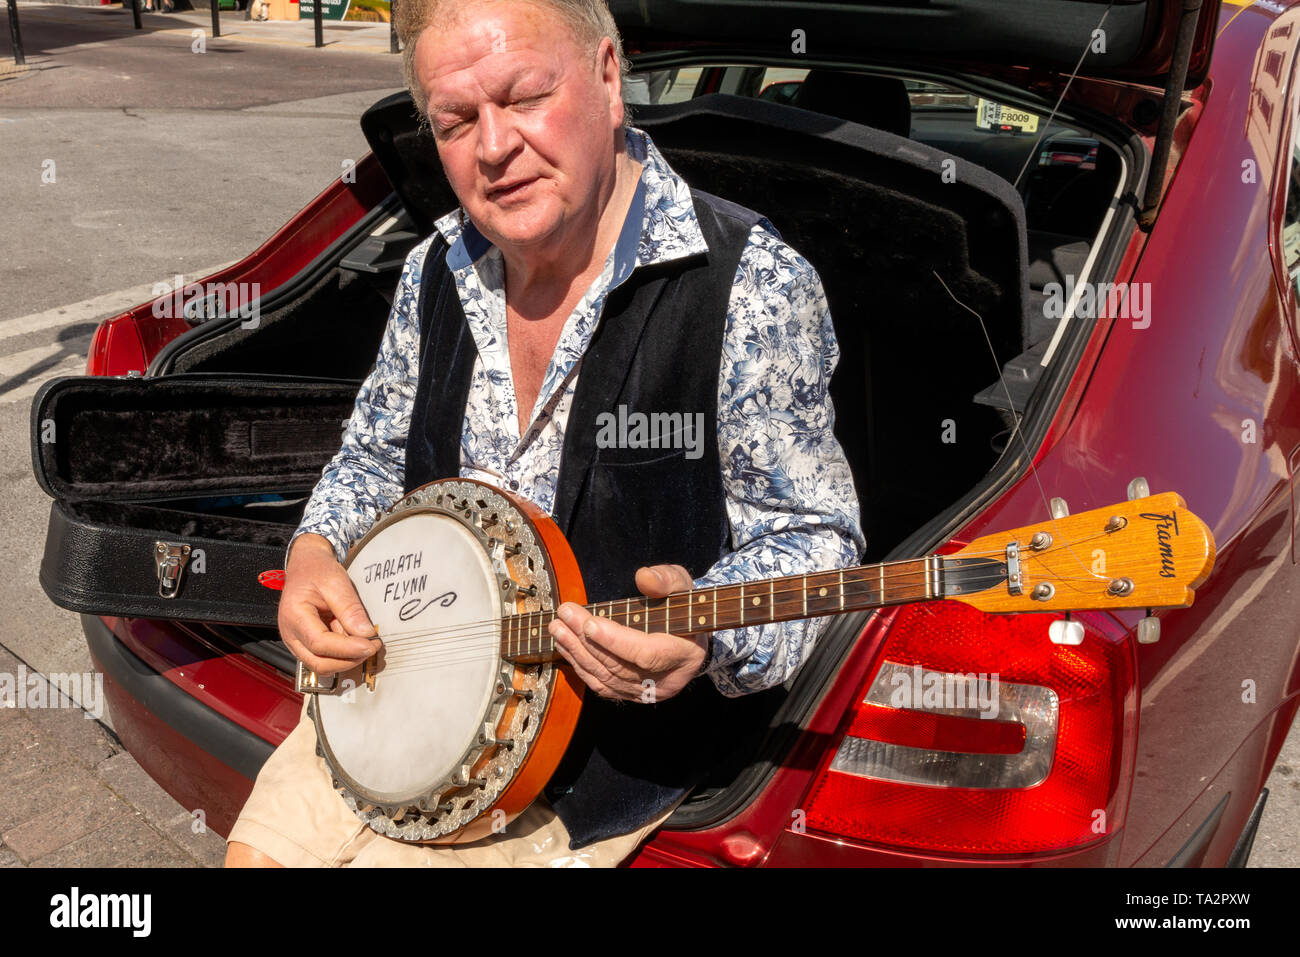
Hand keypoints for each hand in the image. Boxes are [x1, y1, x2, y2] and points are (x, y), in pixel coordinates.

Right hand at [278, 534, 381, 675]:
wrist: (306, 566)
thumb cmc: (317, 571)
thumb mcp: (336, 582)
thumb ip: (350, 609)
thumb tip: (366, 634)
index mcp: (294, 616)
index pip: (319, 644)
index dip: (347, 649)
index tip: (370, 645)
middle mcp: (291, 634)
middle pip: (319, 663)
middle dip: (349, 660)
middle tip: (373, 646)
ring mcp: (297, 641)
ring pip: (322, 665)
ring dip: (347, 659)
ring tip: (366, 642)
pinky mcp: (306, 644)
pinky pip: (324, 658)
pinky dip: (342, 655)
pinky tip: (355, 641)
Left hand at [547, 564, 708, 702]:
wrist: (690, 641)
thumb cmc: (684, 610)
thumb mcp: (682, 586)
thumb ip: (665, 580)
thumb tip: (643, 577)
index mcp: (683, 654)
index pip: (646, 654)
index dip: (615, 641)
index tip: (589, 623)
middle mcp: (666, 681)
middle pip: (619, 666)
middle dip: (586, 640)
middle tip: (563, 615)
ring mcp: (648, 693)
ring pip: (607, 678)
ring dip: (577, 653)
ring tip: (557, 629)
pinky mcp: (633, 696)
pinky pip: (603, 685)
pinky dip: (581, 667)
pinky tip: (565, 648)